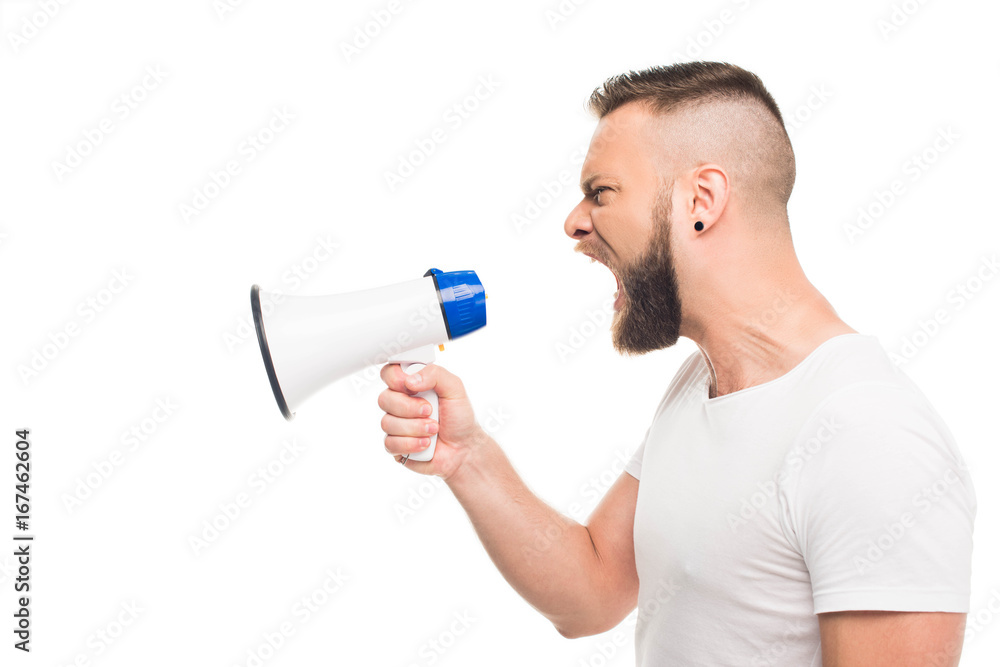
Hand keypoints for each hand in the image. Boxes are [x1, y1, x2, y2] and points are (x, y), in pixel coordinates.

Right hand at [378, 362, 483, 478]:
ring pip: (387, 423)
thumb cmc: (459, 418)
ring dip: (414, 428)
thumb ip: (435, 374)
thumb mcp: (455, 389)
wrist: (464, 448)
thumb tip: (410, 380)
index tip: (412, 388)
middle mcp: (400, 403)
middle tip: (429, 411)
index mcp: (412, 385)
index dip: (395, 379)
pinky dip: (411, 444)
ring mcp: (396, 425)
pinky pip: (390, 443)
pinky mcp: (395, 445)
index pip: (389, 373)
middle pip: (384, 399)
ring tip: (433, 430)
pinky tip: (425, 443)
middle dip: (409, 407)